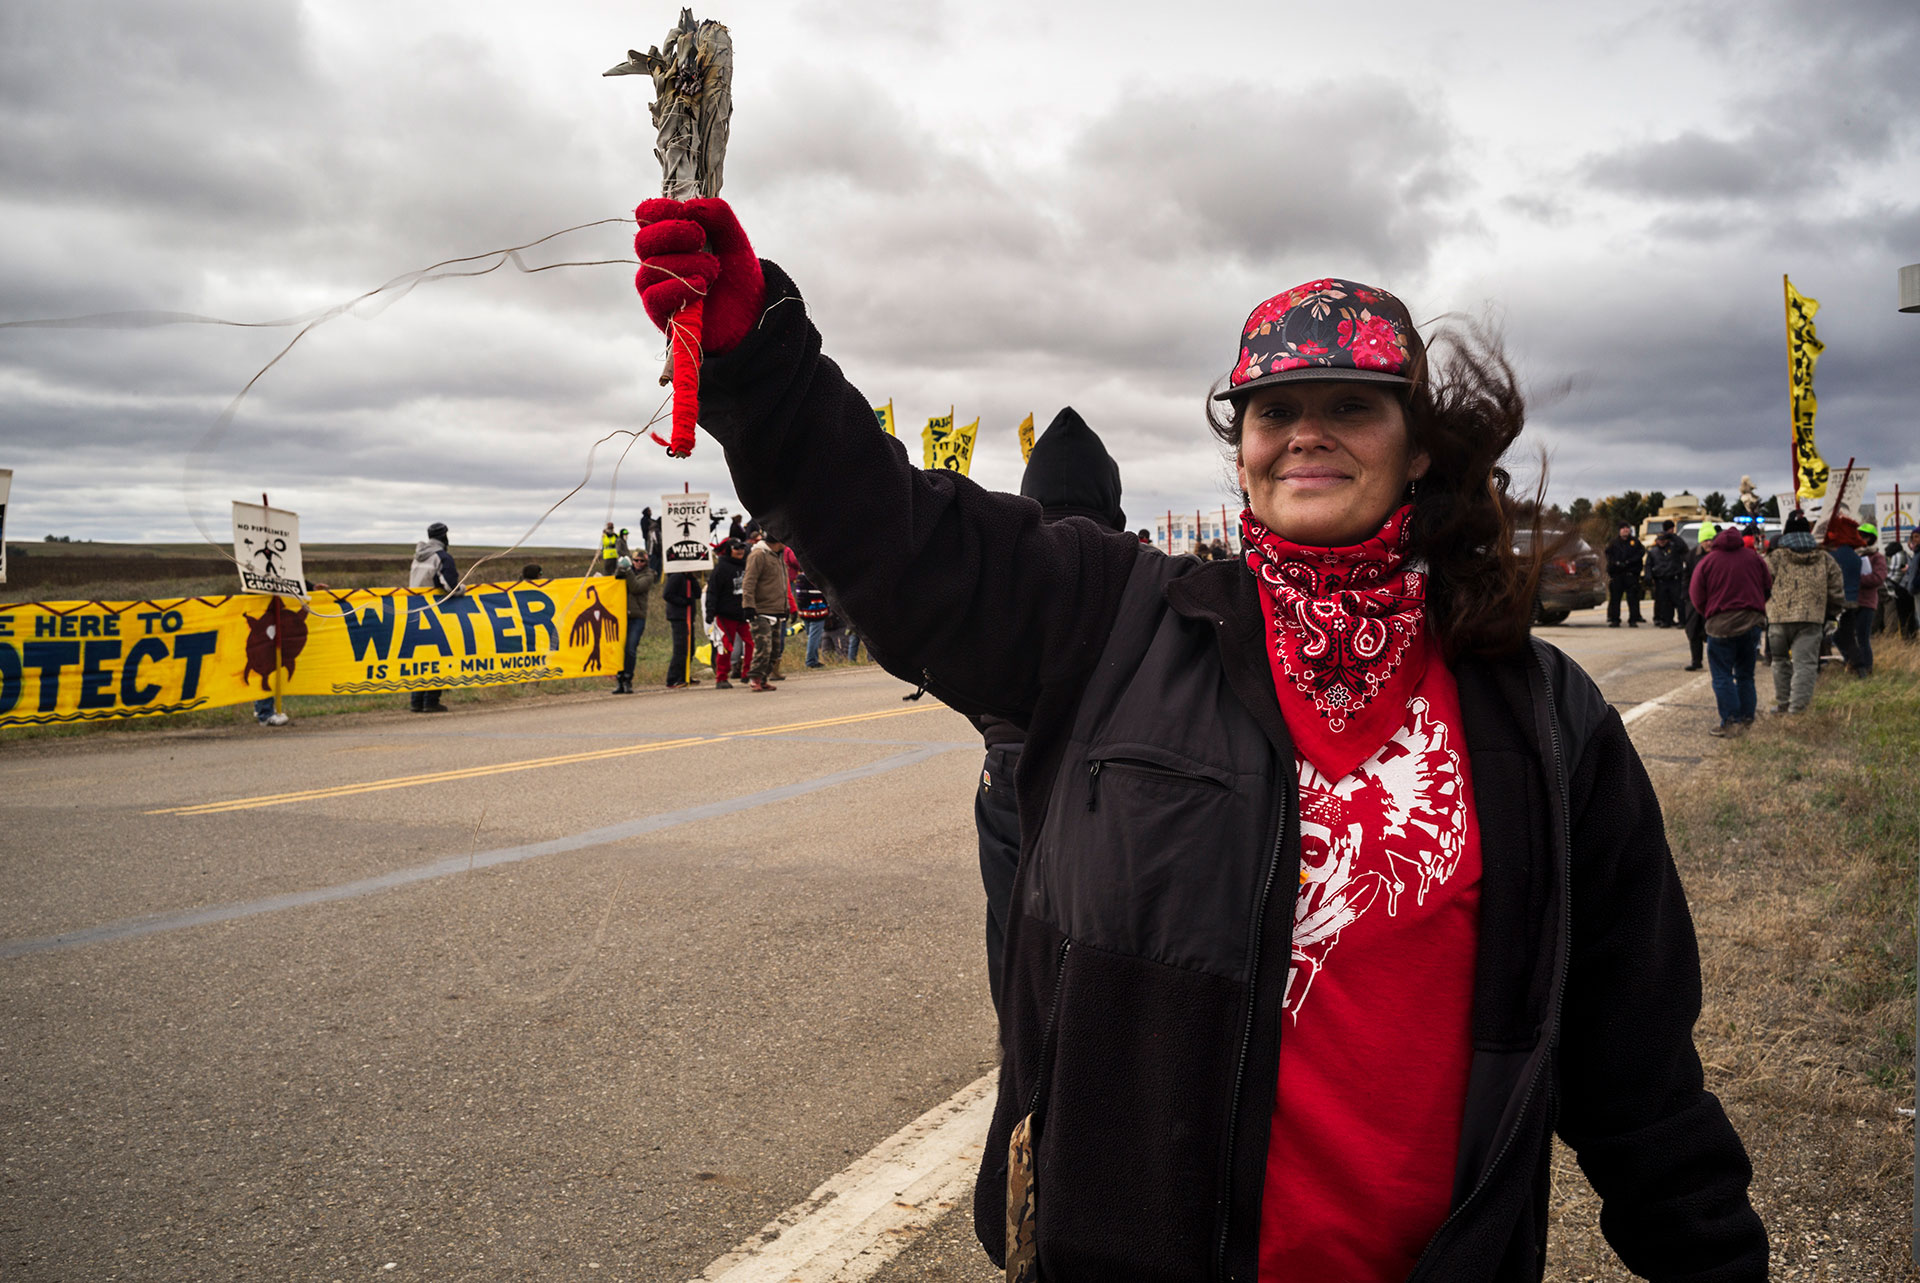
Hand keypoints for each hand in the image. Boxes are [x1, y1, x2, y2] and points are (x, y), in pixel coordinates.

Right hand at [634, 198, 765, 355]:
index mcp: (669, 238)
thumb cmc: (736, 274)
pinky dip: (677, 288)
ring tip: (713, 271)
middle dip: (674, 234)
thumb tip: (689, 206)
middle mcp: (657, 260)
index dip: (662, 209)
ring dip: (686, 265)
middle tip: (701, 239)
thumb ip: (718, 215)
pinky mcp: (660, 314)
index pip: (646, 215)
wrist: (750, 314)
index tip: (687, 213)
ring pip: (651, 268)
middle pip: (643, 240)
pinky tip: (700, 286)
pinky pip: (654, 297)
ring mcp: (656, 287)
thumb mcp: (734, 239)